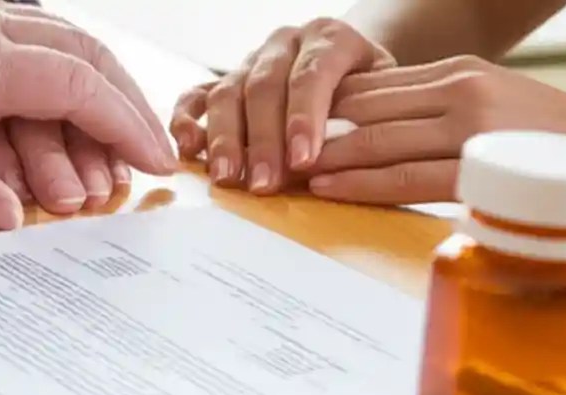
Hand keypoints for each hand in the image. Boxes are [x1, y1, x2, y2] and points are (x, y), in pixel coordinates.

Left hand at [0, 4, 173, 229]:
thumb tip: (16, 219)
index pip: (70, 80)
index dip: (122, 123)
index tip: (157, 162)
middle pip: (80, 56)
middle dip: (122, 113)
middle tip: (148, 168)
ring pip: (56, 61)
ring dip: (80, 124)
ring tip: (88, 190)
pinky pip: (20, 72)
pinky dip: (43, 118)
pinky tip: (44, 168)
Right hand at [169, 19, 393, 192]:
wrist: (352, 71)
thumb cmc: (369, 97)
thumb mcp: (378, 104)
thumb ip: (359, 125)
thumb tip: (335, 168)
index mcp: (329, 39)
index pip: (312, 75)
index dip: (305, 118)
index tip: (304, 160)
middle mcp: (286, 44)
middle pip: (264, 87)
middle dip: (263, 140)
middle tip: (263, 184)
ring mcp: (250, 61)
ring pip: (228, 92)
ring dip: (224, 139)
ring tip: (227, 177)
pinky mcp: (223, 80)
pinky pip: (197, 95)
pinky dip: (186, 120)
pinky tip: (188, 148)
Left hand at [306, 56, 565, 203]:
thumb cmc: (552, 147)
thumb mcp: (490, 112)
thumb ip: (436, 120)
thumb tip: (374, 140)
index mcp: (458, 75)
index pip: (371, 88)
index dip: (320, 110)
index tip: (280, 128)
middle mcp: (459, 90)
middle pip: (363, 109)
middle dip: (308, 132)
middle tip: (262, 153)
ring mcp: (471, 124)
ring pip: (375, 138)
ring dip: (321, 157)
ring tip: (280, 173)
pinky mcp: (481, 162)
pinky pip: (404, 174)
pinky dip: (359, 180)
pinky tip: (325, 186)